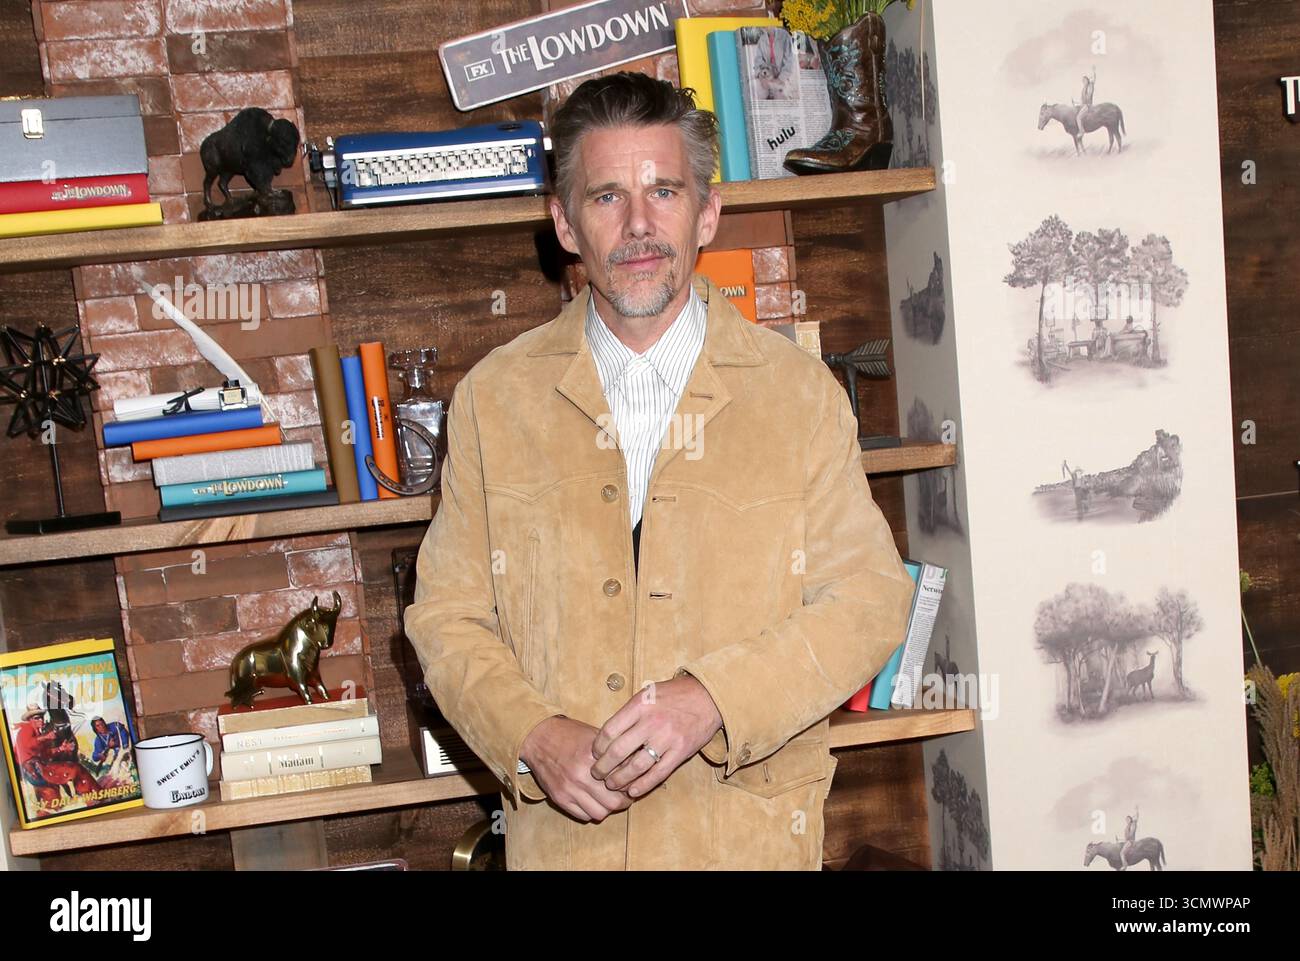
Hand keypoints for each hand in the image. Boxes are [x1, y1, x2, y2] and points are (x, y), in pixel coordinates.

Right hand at [519, 716, 632, 822]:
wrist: (538, 738)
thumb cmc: (570, 734)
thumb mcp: (595, 735)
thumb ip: (613, 750)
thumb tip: (635, 761)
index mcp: (592, 757)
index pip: (622, 780)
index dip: (631, 783)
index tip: (633, 782)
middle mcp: (581, 776)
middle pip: (614, 802)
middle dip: (624, 801)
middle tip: (625, 796)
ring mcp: (569, 790)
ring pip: (600, 813)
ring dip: (607, 809)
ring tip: (608, 799)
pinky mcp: (559, 799)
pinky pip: (583, 816)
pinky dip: (591, 811)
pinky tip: (593, 801)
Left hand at [589, 675, 722, 798]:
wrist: (709, 696)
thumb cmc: (674, 694)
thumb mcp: (648, 693)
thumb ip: (630, 712)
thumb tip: (608, 735)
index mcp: (639, 705)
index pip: (609, 731)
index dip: (598, 747)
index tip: (595, 754)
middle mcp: (651, 722)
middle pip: (618, 751)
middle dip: (603, 767)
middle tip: (596, 774)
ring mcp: (667, 738)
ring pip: (636, 766)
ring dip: (620, 779)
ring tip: (612, 784)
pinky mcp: (681, 752)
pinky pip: (658, 774)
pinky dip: (642, 785)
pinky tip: (632, 791)